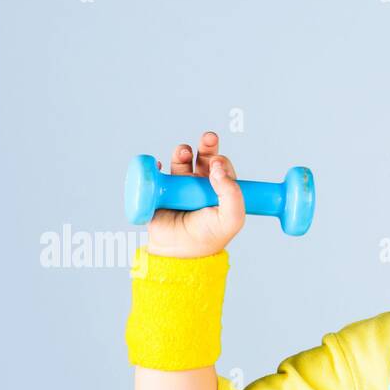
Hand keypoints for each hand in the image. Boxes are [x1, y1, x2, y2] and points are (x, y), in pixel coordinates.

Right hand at [145, 131, 245, 257]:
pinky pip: (156, 172)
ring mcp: (180, 186)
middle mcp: (201, 186)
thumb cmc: (208, 237)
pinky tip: (159, 166)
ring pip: (182, 160)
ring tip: (183, 153)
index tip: (217, 163)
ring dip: (182, 152)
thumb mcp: (231, 219)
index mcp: (220, 191)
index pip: (224, 168)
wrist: (179, 251)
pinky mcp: (160, 189)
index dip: (221, 161)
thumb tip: (217, 167)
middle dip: (207, 145)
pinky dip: (156, 165)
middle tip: (209, 138)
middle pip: (205, 158)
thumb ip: (233, 195)